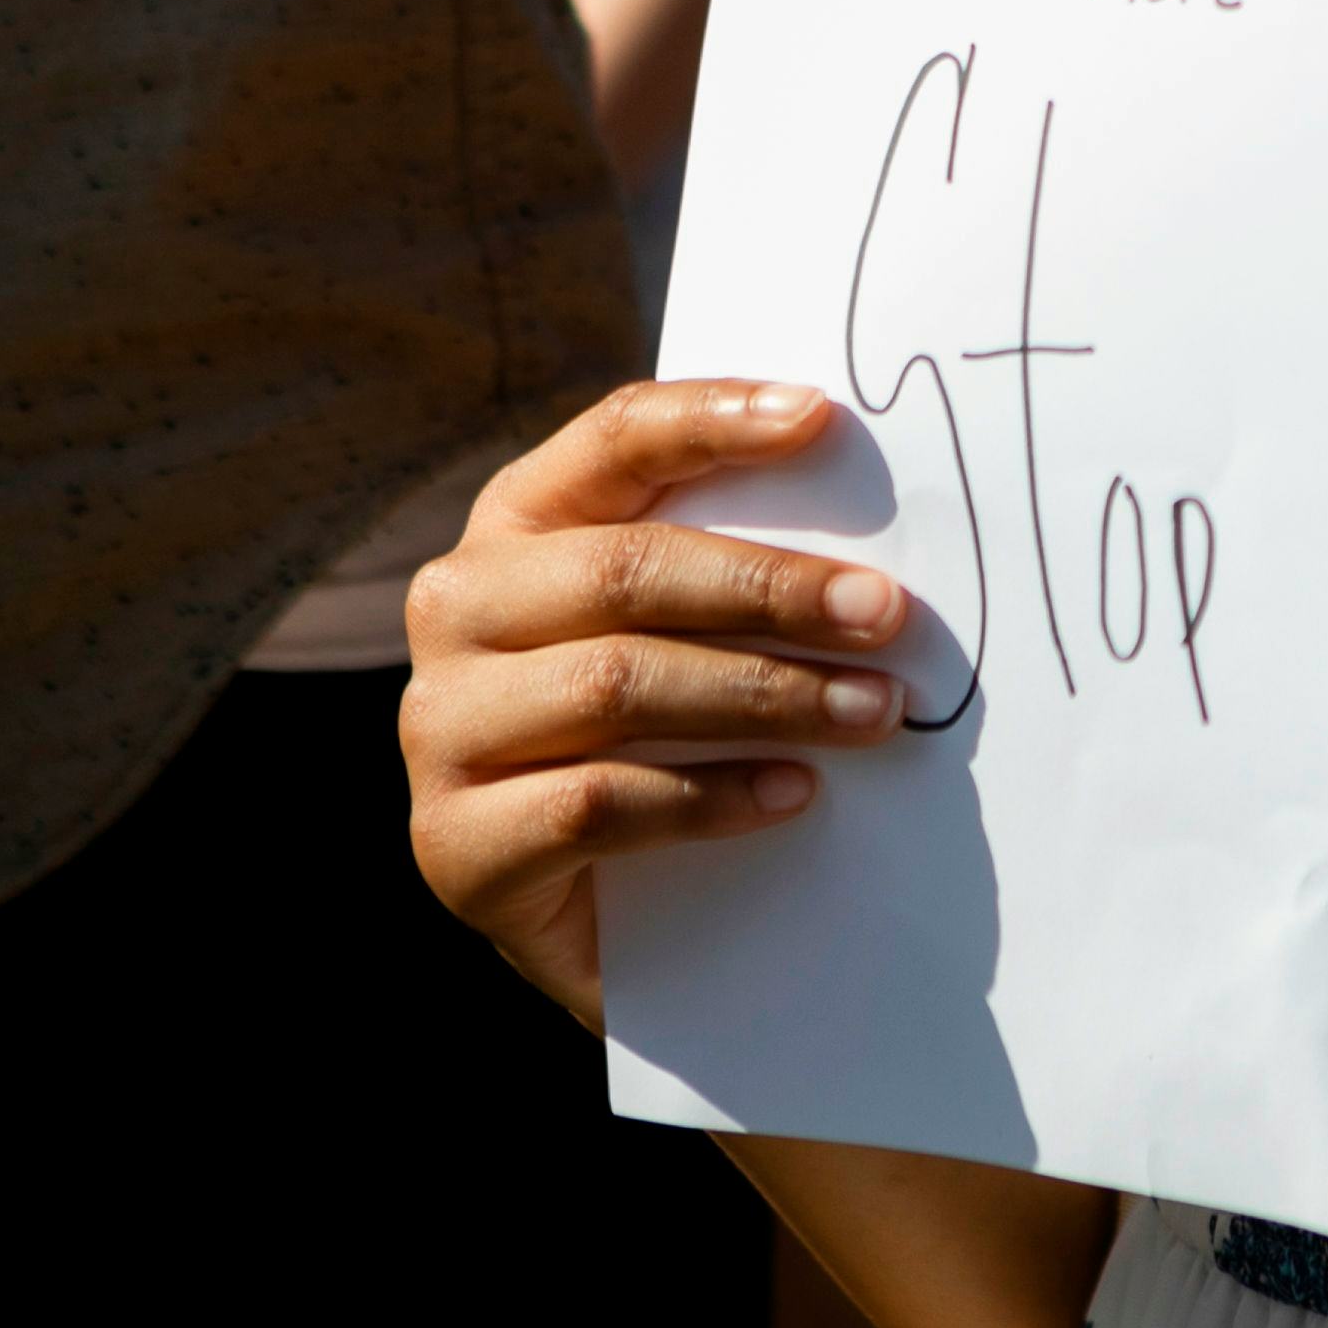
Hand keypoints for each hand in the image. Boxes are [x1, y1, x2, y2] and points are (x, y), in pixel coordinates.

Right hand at [398, 378, 917, 1025]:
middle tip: (887, 615)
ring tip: (871, 712)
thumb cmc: (659, 730)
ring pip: (616, 684)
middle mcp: (458, 608)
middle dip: (772, 589)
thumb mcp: (689, 627)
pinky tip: (795, 793)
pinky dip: (713, 796)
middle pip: (625, 571)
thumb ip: (738, 566)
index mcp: (517, 523)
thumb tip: (868, 546)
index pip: (614, 440)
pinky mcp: (455, 845)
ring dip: (765, 695)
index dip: (713, 418)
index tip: (820, 418)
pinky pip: (599, 802)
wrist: (590, 909)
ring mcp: (440, 727)